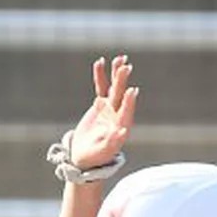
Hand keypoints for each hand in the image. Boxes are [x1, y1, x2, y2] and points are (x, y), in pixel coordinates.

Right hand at [64, 56, 136, 171]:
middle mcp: (118, 115)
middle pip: (121, 95)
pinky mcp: (100, 105)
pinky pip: (101, 87)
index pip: (126, 112)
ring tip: (120, 58)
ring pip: (114, 88)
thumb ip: (112, 142)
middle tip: (126, 67)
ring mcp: (110, 108)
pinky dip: (101, 76)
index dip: (128, 102)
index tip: (131, 90)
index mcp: (121, 127)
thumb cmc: (95, 157)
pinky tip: (100, 62)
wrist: (85, 156)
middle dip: (123, 81)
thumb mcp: (103, 151)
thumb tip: (122, 133)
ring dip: (117, 74)